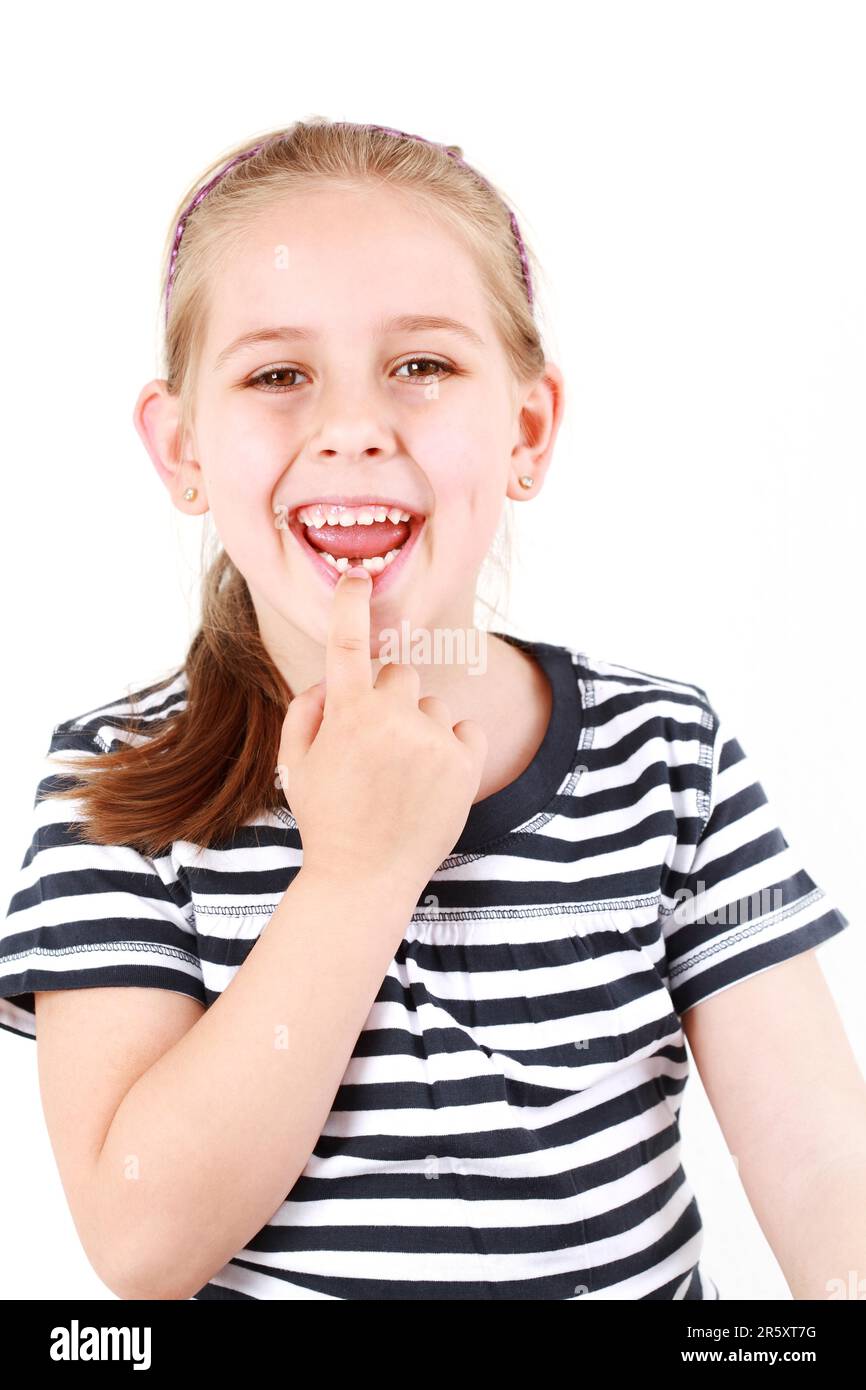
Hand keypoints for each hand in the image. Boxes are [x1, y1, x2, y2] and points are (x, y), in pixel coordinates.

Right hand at [277, 567, 487, 893]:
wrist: (366, 879)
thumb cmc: (328, 819)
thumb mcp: (295, 765)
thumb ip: (306, 711)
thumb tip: (332, 679)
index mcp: (346, 715)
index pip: (347, 643)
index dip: (350, 604)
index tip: (355, 577)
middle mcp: (392, 719)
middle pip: (399, 675)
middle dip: (388, 699)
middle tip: (376, 746)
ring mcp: (432, 740)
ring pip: (431, 706)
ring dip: (419, 729)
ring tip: (402, 777)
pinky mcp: (465, 762)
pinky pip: (465, 730)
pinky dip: (452, 748)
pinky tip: (431, 781)